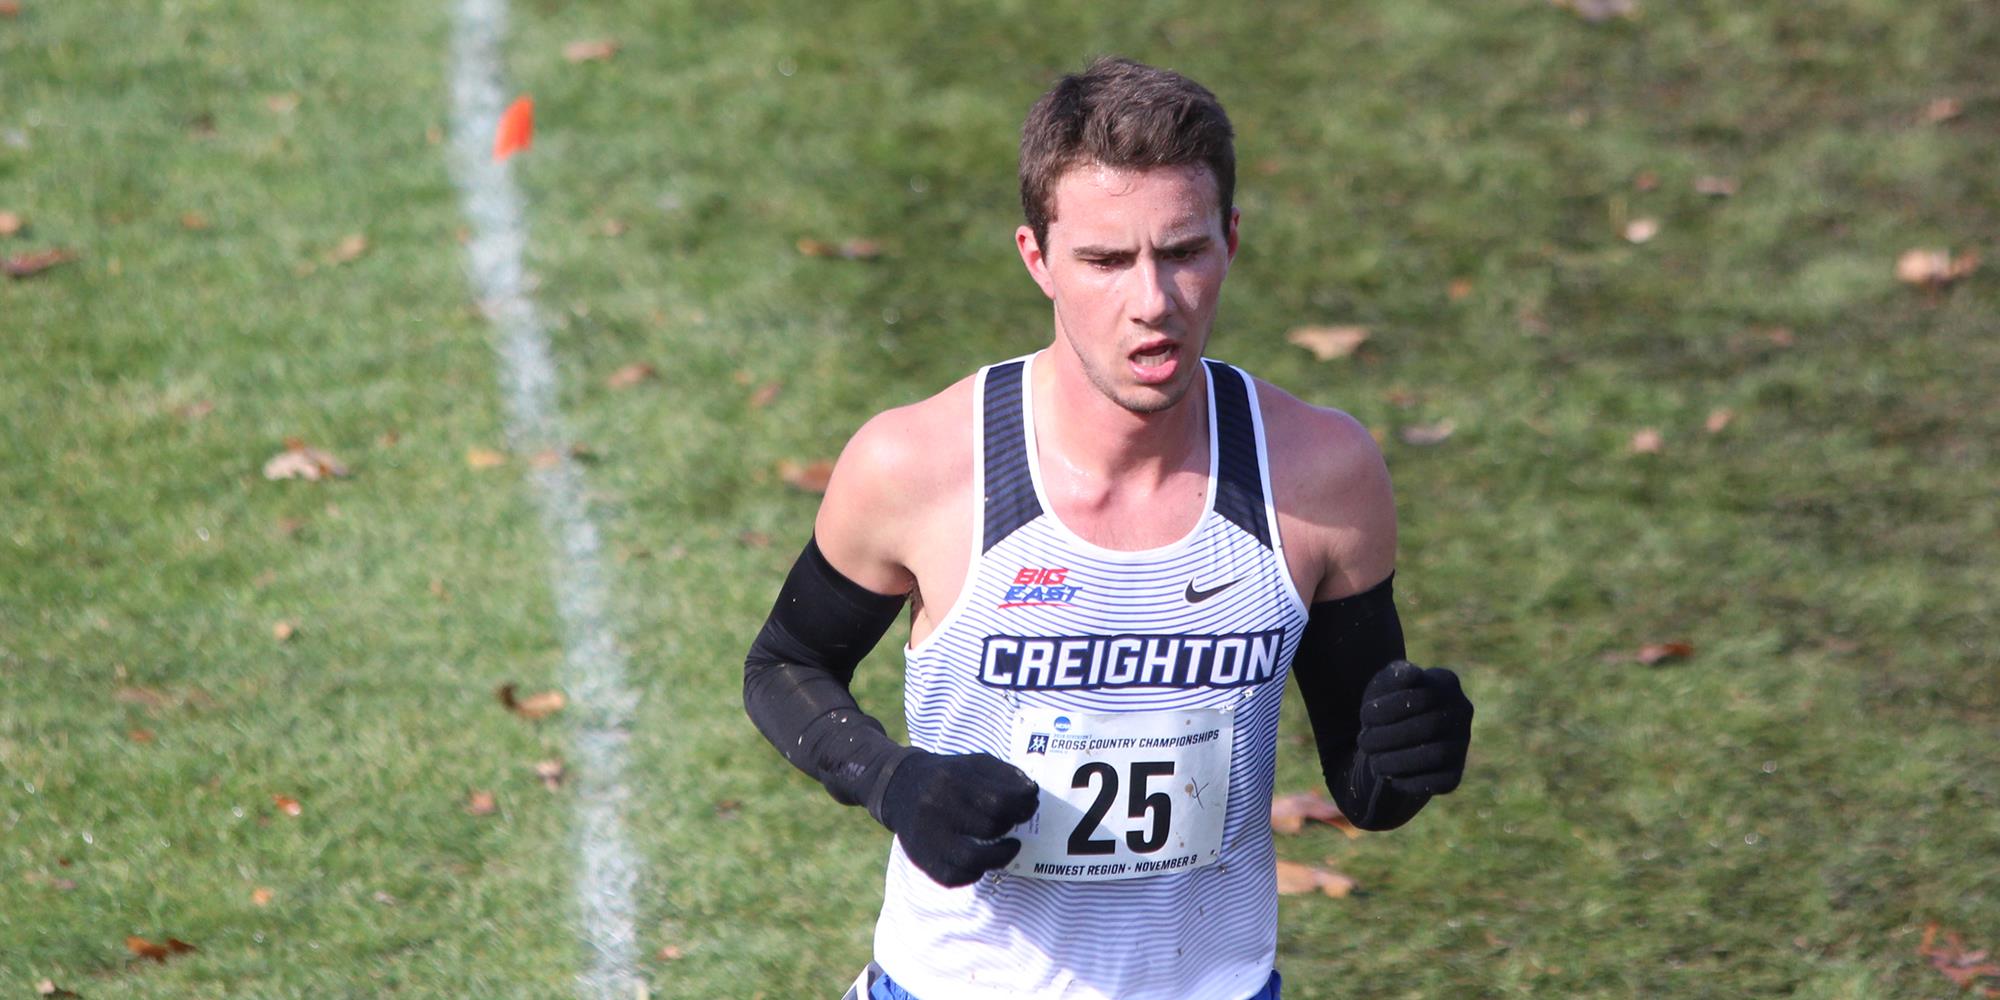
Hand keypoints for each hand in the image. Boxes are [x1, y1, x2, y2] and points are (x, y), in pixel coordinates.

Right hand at [877, 751, 1040, 886]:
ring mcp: (927, 836)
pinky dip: (975, 872)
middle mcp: (936, 808)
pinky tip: (982, 861)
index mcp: (953, 780)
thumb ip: (1005, 775)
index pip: (1000, 801)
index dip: (1023, 806)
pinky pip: (954, 877)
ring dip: (1001, 856)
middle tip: (1014, 821)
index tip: (1028, 806)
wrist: (899, 786)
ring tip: (1011, 846)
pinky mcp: (922, 858)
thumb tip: (1031, 793)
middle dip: (1010, 825)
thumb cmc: (948, 775)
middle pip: (990, 827)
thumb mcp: (975, 764)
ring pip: (972, 858)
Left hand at [1355, 661, 1472, 795]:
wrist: (1390, 737)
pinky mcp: (1455, 773)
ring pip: (1436, 755)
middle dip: (1389, 736)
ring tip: (1374, 761)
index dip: (1388, 708)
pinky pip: (1440, 782)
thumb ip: (1396, 674)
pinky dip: (1411, 781)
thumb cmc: (1388, 703)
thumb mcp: (1386, 683)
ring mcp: (1462, 744)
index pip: (1421, 696)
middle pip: (1430, 726)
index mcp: (1446, 682)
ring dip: (1398, 760)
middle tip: (1363, 741)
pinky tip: (1391, 776)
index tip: (1364, 716)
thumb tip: (1411, 676)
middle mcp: (1462, 712)